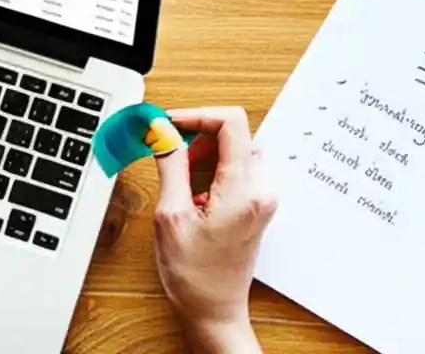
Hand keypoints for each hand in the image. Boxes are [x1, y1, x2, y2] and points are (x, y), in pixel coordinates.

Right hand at [152, 106, 276, 353]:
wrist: (215, 309)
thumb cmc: (194, 274)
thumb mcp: (171, 216)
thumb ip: (169, 165)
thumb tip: (161, 131)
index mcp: (243, 190)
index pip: (231, 122)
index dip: (197, 115)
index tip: (170, 123)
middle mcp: (261, 189)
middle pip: (234, 134)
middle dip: (199, 139)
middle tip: (173, 162)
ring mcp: (263, 195)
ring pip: (235, 149)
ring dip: (205, 155)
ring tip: (185, 187)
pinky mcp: (259, 201)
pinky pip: (238, 167)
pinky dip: (213, 169)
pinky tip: (197, 196)